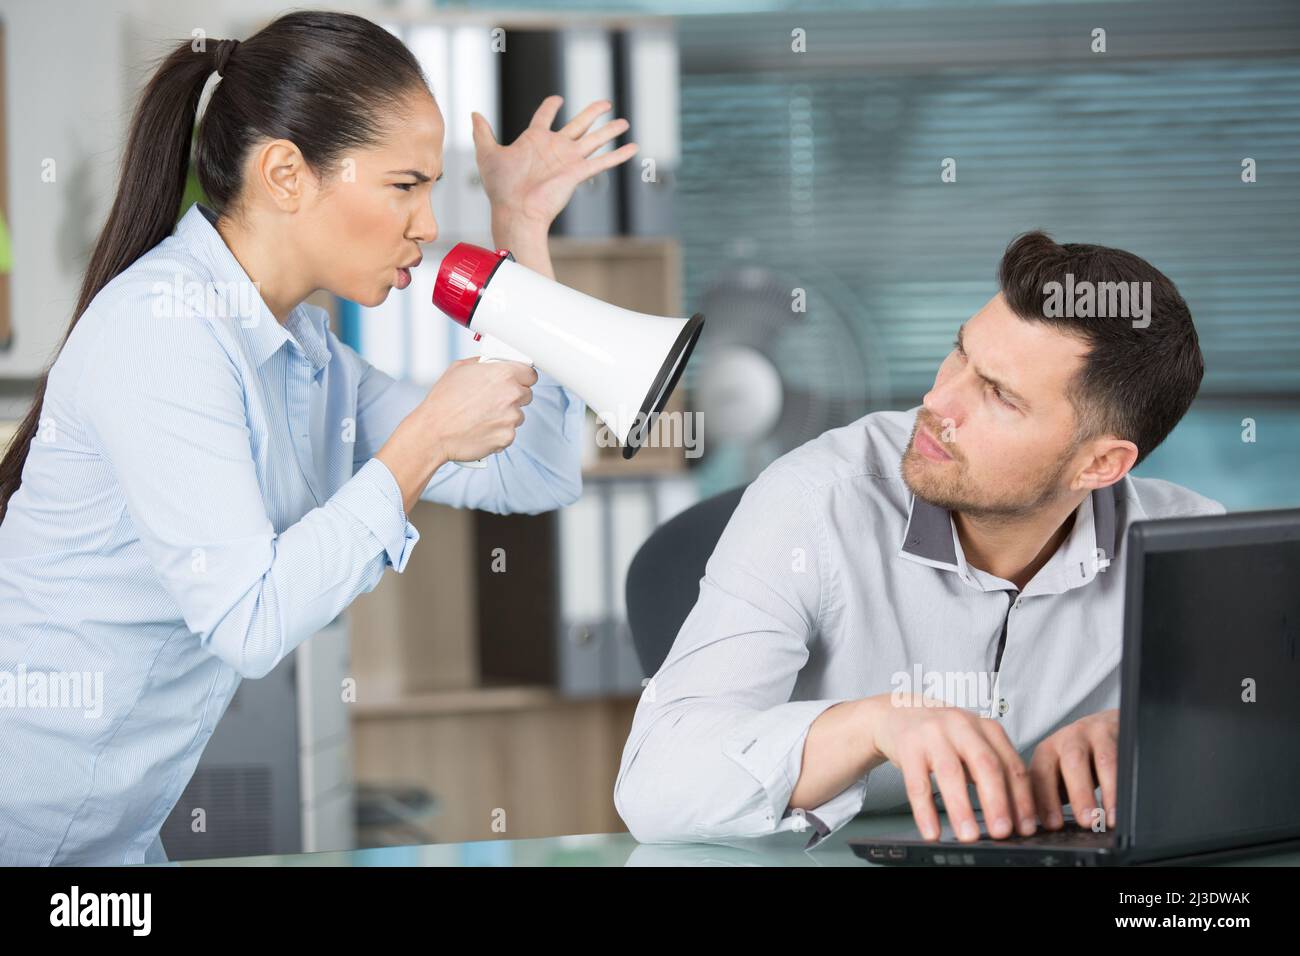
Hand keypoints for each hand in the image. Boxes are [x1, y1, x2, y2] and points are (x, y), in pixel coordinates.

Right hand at [422, 357, 537, 462]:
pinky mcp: (507, 437)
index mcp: (503, 374)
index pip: (530, 373)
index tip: (517, 381)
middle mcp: (511, 395)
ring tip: (483, 416)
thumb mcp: (459, 369)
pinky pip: (509, 433)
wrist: (434, 431)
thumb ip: (483, 364)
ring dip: (506, 415)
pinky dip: (499, 432)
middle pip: (526, 394)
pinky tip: (482, 428)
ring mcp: (511, 417)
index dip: (522, 377)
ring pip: (518, 415)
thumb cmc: (443, 402)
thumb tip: (492, 363)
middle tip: (494, 400)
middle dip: (513, 396)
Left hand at [472, 95, 638, 231]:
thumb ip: (482, 133)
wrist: (515, 211)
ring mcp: (568, 160)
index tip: (556, 99)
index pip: (545, 117)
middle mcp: (555, 148)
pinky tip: (633, 147)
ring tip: (624, 121)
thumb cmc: (501, 188)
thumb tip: (474, 113)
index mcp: (535, 141)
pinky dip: (618, 154)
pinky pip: (603, 161)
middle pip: (578, 124)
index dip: (550, 106)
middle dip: (592, 113)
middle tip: (605, 103)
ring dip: (610, 131)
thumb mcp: (487, 154)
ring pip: (594, 139)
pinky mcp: (578, 172)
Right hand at [866, 693, 1038, 842]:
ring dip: (962, 808)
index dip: (1022, 798)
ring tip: (969, 836)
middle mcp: (963, 726)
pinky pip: (917, 783)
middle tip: (1003, 832)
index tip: (1026, 827)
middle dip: (997, 802)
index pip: (1011, 765)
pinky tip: (931, 831)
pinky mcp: (908, 745)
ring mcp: (933, 733)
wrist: (897, 713)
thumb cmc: (942, 736)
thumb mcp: (973, 744)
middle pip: (986, 765)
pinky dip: (925, 811)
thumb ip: (993, 770)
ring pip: (951, 773)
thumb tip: (1015, 816)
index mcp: (987, 728)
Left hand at [1028, 708, 1118, 831]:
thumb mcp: (1059, 776)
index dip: (1046, 800)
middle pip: (1071, 763)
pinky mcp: (1120, 734)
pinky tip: (1130, 800)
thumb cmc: (1078, 761)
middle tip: (1086, 821)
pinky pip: (1127, 757)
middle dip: (1079, 794)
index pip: (1041, 775)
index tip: (1053, 825)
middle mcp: (1068, 740)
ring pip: (1103, 759)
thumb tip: (1050, 830)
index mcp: (1047, 752)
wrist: (1105, 727)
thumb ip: (1053, 798)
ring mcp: (1096, 734)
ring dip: (1108, 790)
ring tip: (1110, 817)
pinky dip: (1128, 781)